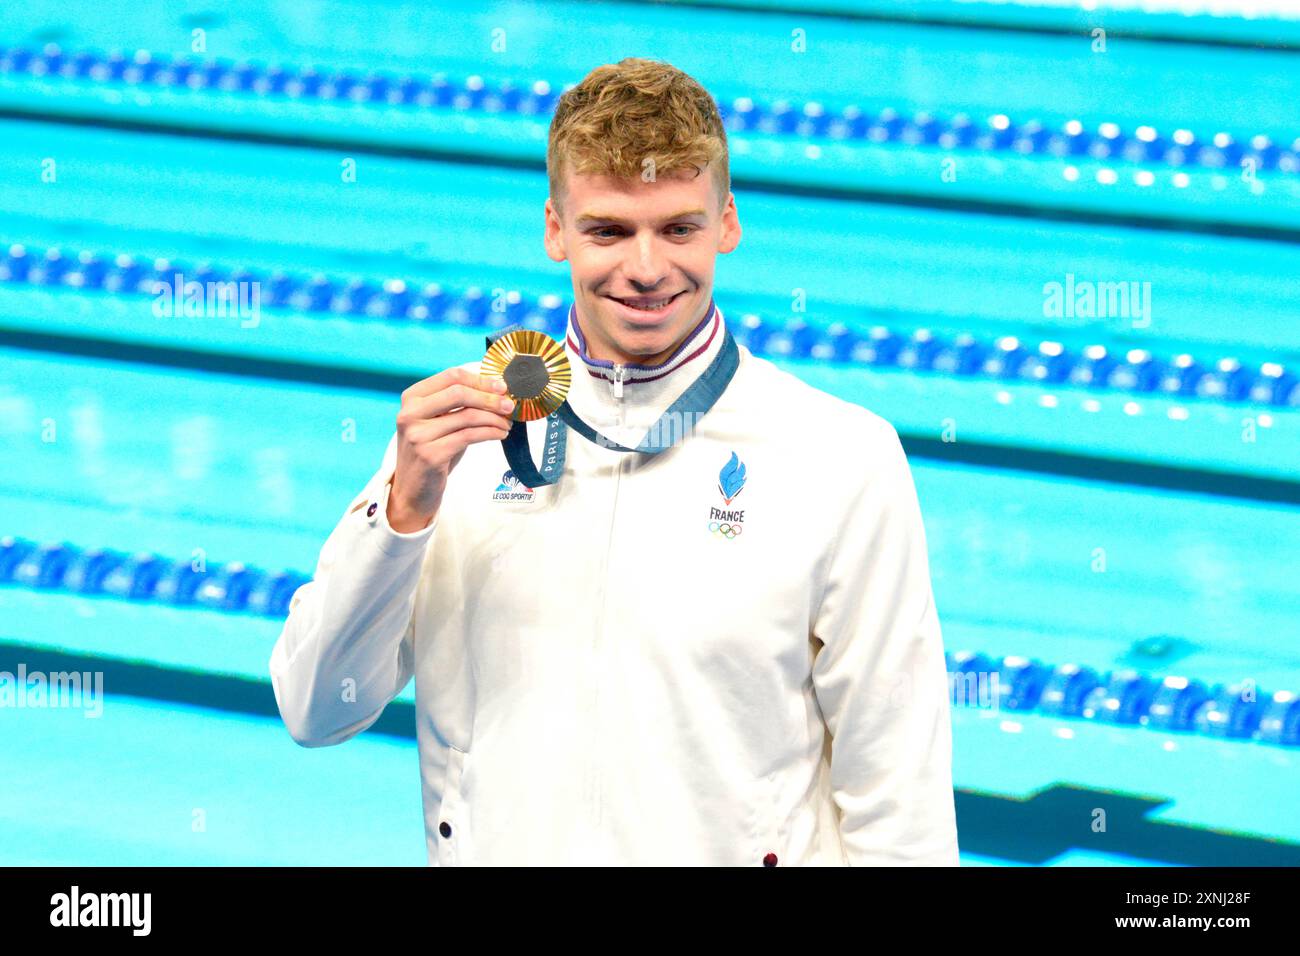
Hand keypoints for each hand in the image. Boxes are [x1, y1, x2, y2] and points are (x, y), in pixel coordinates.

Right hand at [387, 366, 514, 531]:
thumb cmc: (432, 451)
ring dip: (494, 418)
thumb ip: (457, 405)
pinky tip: (500, 434)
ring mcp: (418, 434)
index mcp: (412, 398)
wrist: (413, 491)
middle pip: (459, 392)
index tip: (502, 386)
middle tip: (509, 405)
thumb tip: (496, 391)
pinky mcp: (431, 454)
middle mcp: (410, 414)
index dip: (480, 380)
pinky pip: (469, 436)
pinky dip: (490, 432)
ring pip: (467, 416)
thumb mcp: (439, 423)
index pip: (450, 377)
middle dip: (489, 397)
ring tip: (507, 423)